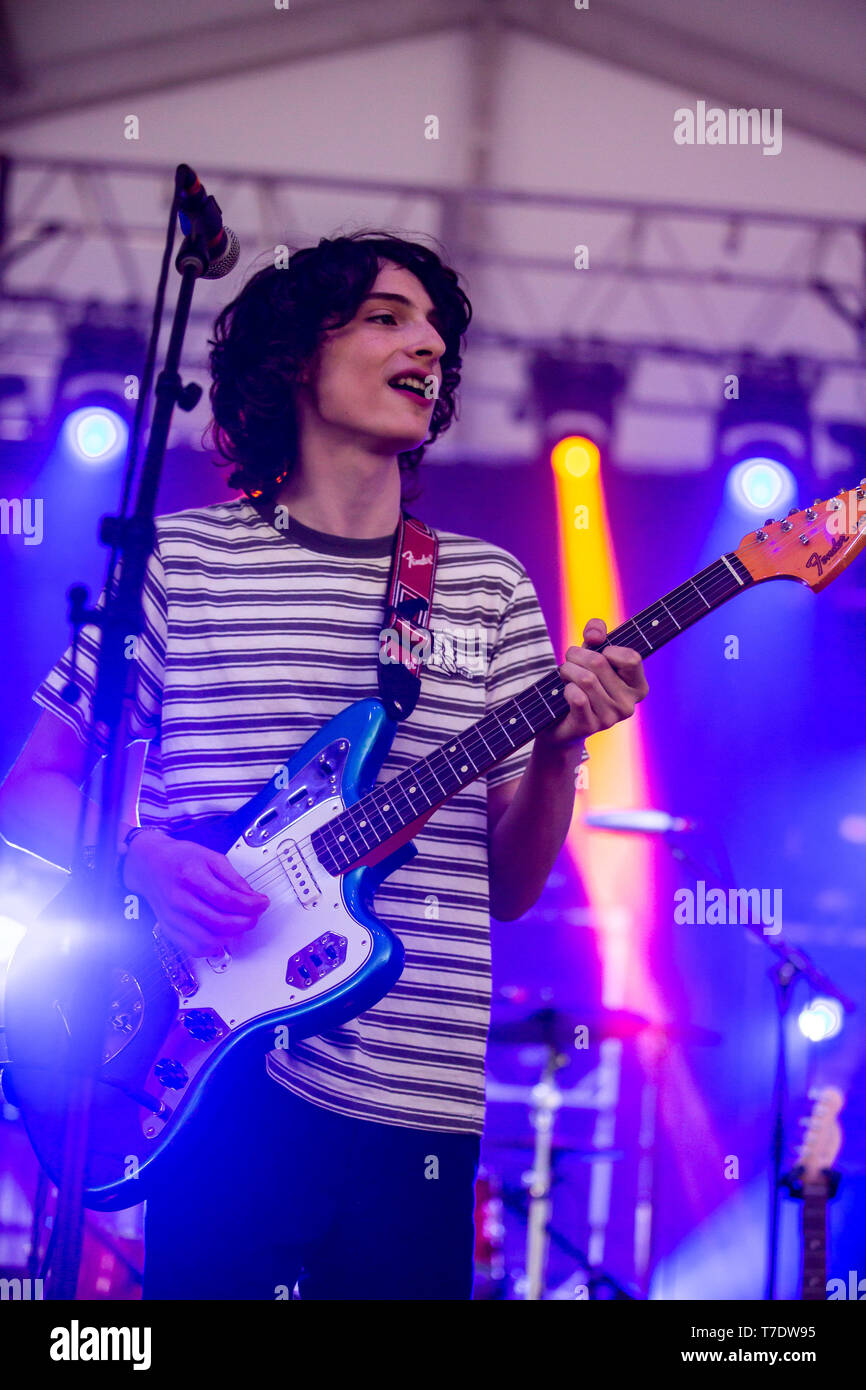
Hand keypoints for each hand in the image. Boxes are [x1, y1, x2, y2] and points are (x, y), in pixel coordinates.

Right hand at [123, 829, 269, 956]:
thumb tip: (253, 898)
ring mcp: (172, 917)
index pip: (225, 898)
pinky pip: (193, 948)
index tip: (262, 903)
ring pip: (207, 940)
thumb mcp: (211, 857)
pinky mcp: (169, 929)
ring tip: (239, 926)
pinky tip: (220, 937)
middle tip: (254, 916)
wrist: (149, 864)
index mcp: (190, 876)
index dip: (249, 905)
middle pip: (218, 922)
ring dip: (230, 937)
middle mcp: (179, 899)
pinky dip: (211, 947)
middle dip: (244, 922)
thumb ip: (233, 878)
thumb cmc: (180, 858)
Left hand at [536, 618, 648, 752]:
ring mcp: (610, 718)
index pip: (631, 658)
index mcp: (638, 687)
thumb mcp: (591, 651)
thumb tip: (594, 634)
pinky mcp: (590, 726)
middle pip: (600, 663)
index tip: (600, 654)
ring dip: (567, 670)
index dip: (609, 649)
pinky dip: (566, 689)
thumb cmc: (581, 681)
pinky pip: (577, 697)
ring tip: (566, 674)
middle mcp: (628, 705)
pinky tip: (566, 693)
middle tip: (570, 660)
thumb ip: (596, 632)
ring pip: (586, 679)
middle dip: (576, 655)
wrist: (561, 720)